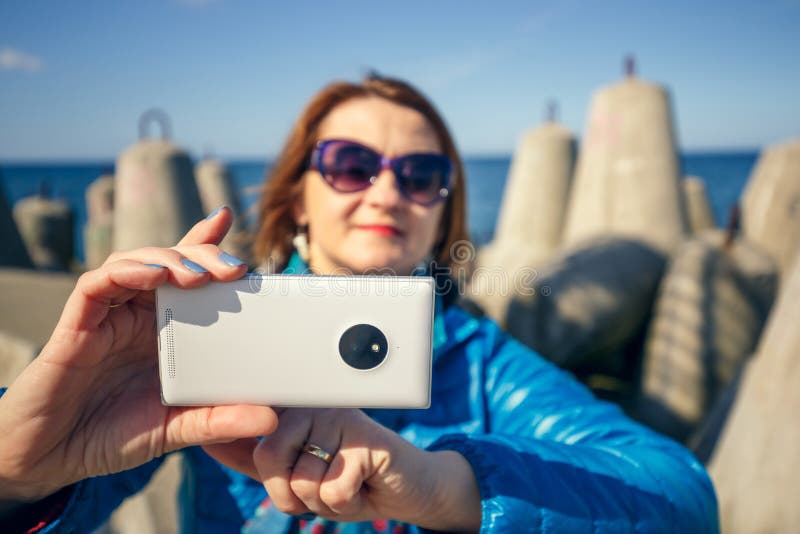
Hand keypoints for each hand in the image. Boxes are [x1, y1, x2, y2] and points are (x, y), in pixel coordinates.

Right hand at [0, 207, 277, 511]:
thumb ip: (220, 420)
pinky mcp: (77, 325)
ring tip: (197, 274)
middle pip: (170, 261)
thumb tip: (272, 419)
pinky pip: (97, 285)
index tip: (233, 221)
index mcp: (167, 329)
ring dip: (168, 260)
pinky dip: (125, 273)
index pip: (190, 277)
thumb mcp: (177, 428)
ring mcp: (108, 316)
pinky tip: (151, 276)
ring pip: (136, 263)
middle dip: (202, 254)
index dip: (208, 246)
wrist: (51, 459)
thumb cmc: (114, 435)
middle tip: (234, 267)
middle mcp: (139, 315)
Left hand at [204, 408, 481, 531]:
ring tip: (348, 482)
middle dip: (293, 493)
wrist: (407, 487)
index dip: (271, 472)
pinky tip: (364, 484)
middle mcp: (315, 404)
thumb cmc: (350, 476)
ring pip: (302, 480)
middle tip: (323, 486)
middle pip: (269, 459)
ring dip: (324, 500)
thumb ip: (255, 458)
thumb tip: (209, 442)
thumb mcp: (297, 470)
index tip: (304, 470)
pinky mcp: (367, 440)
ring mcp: (341, 418)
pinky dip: (348, 502)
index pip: (254, 439)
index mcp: (295, 406)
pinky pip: (334, 489)